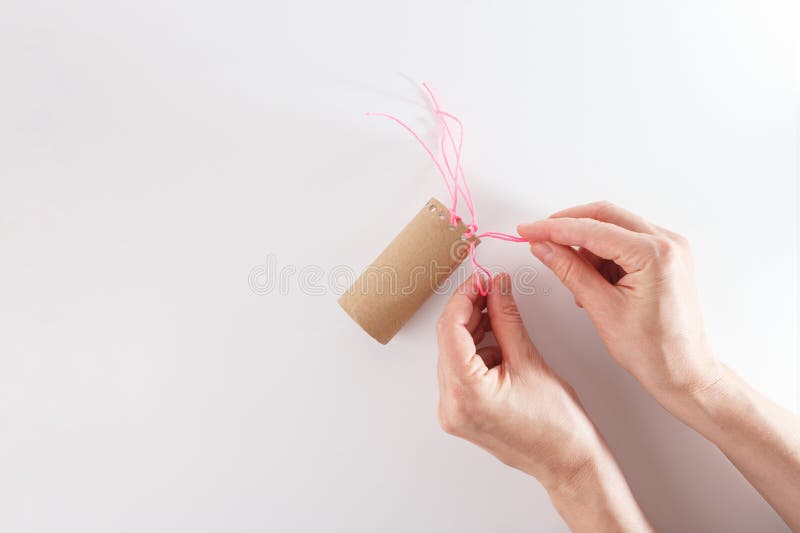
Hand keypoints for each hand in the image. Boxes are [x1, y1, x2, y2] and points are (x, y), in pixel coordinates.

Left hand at [436, 272, 603, 486]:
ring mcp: (454, 413)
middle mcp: (451, 407)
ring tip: (500, 316)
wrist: (568, 463)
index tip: (480, 280)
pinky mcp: (462, 415)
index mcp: (466, 394)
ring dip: (474, 332)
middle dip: (469, 313)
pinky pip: (461, 372)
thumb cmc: (557, 425)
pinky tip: (500, 343)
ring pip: (454, 356)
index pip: (450, 330)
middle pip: (448, 342)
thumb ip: (506, 318)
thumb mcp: (530, 360)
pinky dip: (477, 353)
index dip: (464, 298)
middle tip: (492, 291)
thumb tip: (496, 287)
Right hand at [517, 201, 720, 400]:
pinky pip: (626, 242)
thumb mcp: (602, 308)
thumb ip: (569, 270)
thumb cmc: (653, 350)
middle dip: (569, 226)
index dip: (553, 228)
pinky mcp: (665, 258)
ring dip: (588, 246)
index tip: (528, 230)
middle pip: (605, 215)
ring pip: (614, 228)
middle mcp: (667, 243)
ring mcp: (669, 248)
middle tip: (540, 237)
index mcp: (655, 254)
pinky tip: (596, 283)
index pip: (592, 228)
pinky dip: (604, 256)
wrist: (682, 371)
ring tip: (579, 283)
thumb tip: (544, 246)